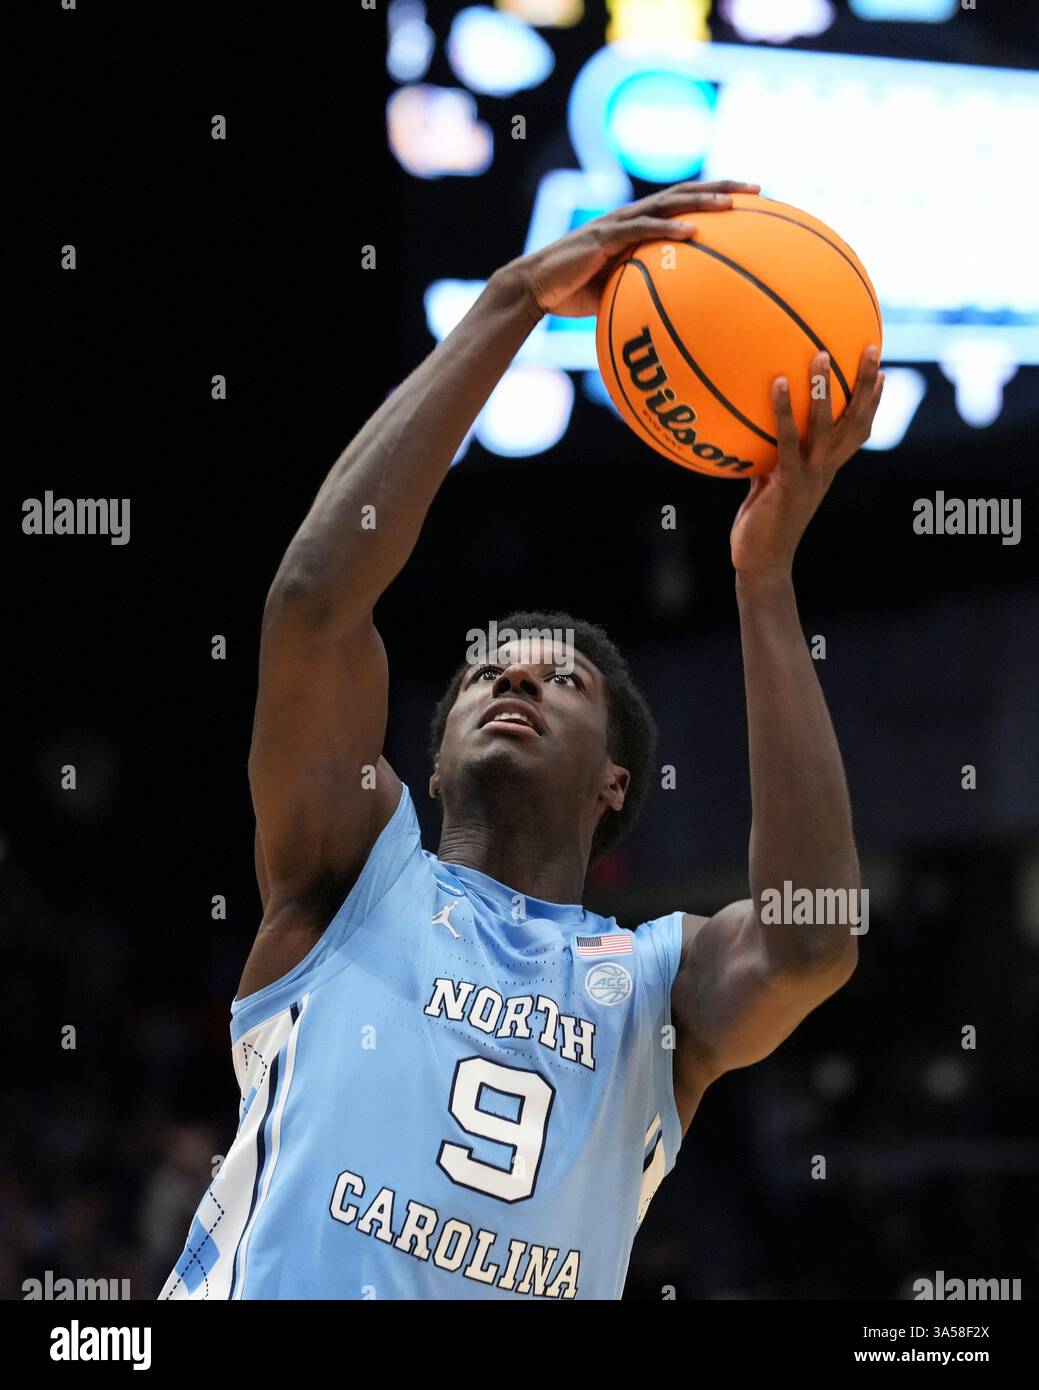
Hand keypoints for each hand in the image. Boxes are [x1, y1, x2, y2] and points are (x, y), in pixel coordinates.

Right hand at [504, 180, 759, 318]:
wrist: (535, 289)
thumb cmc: (573, 295)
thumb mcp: (616, 293)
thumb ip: (643, 293)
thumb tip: (674, 318)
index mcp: (637, 226)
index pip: (682, 204)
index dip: (715, 198)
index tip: (751, 200)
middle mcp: (632, 216)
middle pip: (684, 193)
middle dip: (722, 187)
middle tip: (758, 187)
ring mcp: (618, 223)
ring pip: (668, 203)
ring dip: (701, 200)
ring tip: (732, 202)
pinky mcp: (604, 236)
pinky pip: (642, 230)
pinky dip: (668, 229)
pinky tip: (693, 232)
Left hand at [730, 348, 884, 578]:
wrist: (761, 563)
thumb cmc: (761, 527)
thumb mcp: (768, 486)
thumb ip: (769, 459)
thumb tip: (754, 431)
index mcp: (826, 470)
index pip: (857, 433)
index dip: (872, 404)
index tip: (881, 373)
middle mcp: (826, 469)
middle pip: (856, 420)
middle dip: (866, 383)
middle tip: (872, 347)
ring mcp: (811, 476)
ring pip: (827, 426)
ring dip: (826, 388)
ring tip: (821, 354)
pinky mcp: (789, 483)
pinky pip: (788, 440)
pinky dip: (785, 410)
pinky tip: (780, 382)